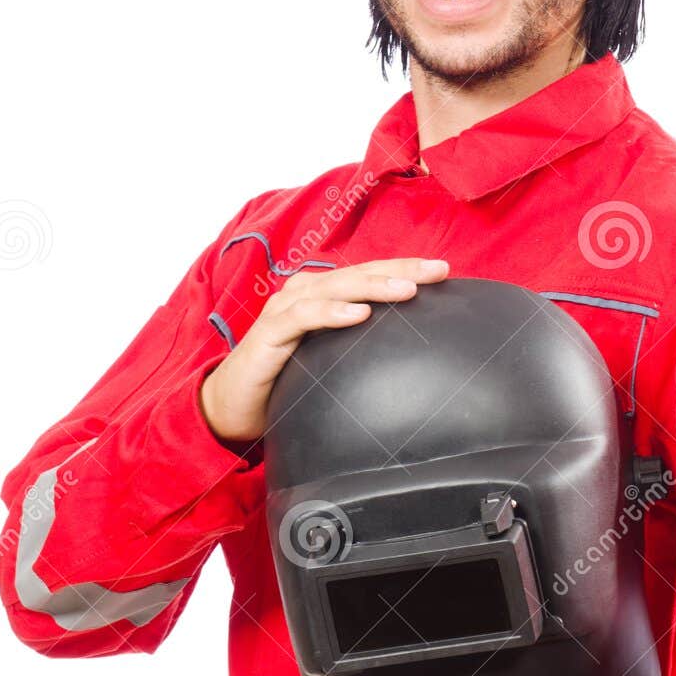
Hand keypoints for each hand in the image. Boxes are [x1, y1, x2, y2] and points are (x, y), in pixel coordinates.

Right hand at [199, 256, 449, 444]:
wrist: (231, 407)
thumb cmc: (284, 382)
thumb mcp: (331, 361)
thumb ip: (361, 351)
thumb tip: (409, 358)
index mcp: (321, 295)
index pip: (368, 275)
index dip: (404, 268)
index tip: (444, 271)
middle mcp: (304, 294)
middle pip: (358, 273)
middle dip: (400, 269)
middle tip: (438, 270)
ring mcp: (284, 311)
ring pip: (334, 287)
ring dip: (372, 286)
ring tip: (407, 289)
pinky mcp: (268, 334)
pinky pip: (303, 317)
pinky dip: (331, 312)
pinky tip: (359, 314)